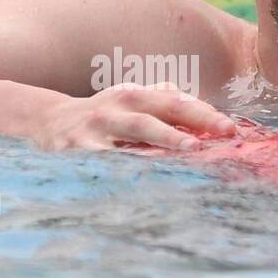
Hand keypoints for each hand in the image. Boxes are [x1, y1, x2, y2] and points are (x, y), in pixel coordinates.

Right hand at [32, 82, 237, 151]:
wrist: (47, 120)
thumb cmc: (101, 115)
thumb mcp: (129, 100)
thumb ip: (162, 101)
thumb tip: (201, 108)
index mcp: (134, 96)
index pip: (174, 103)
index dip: (202, 115)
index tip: (230, 129)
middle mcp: (116, 108)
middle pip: (154, 117)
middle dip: (185, 128)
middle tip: (214, 140)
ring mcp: (96, 129)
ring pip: (131, 136)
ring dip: (159, 144)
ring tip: (185, 153)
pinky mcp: (77, 150)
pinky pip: (104, 162)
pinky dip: (122, 169)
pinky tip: (141, 181)